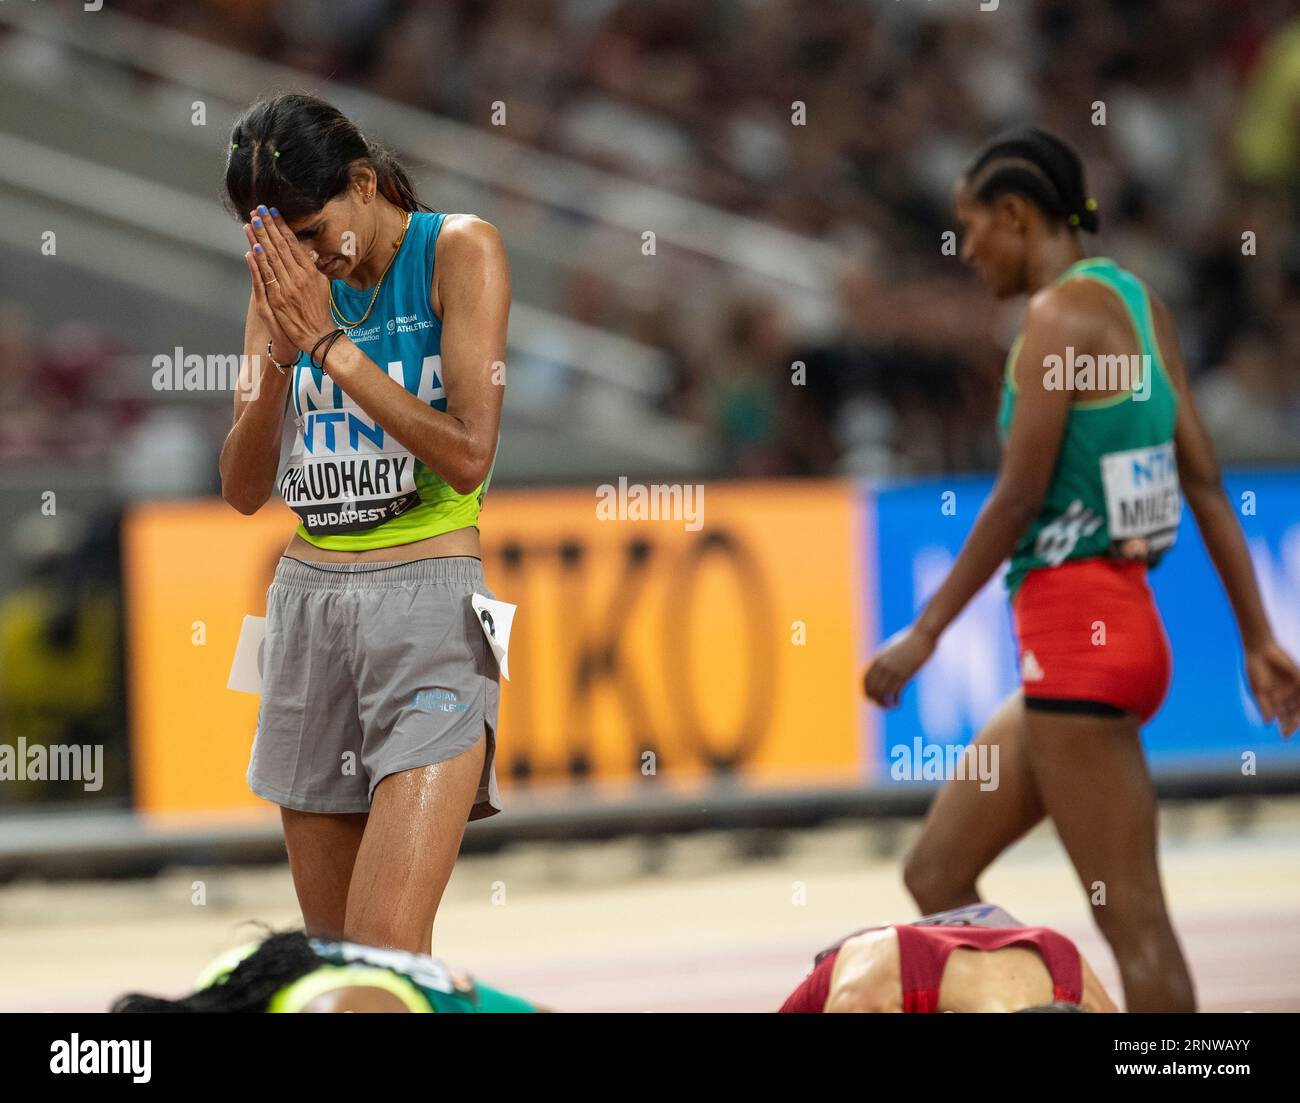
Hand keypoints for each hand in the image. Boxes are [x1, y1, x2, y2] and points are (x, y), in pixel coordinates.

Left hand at [244, 205, 334, 354]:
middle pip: (279, 247)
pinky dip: (258, 264)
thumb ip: (312, 268)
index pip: (292, 243)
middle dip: (267, 227)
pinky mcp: (277, 300)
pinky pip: (265, 278)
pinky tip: (252, 250)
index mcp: (310, 271)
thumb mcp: (321, 285)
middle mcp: (299, 277)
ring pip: (270, 259)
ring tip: (250, 223)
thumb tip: (308, 252)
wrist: (317, 335)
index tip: (272, 211)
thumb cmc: (319, 310)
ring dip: (259, 239)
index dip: (281, 226)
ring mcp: (287, 288)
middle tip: (257, 210)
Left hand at [863, 625, 936, 708]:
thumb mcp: (892, 648)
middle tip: (883, 707)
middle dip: (876, 701)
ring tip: (891, 708)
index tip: (871, 699)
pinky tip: (899, 705)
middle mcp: (882, 665)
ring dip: (885, 704)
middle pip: (873, 689)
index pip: (865, 680)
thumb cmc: (910, 640)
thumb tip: (883, 666)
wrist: (923, 635)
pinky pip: (895, 693)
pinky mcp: (905, 675)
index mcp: (878, 659)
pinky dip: (895, 702)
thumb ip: (885, 658)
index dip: (866, 692)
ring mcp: (893, 670)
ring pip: (883, 694)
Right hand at [1244, 639, 1299, 737]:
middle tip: (1290, 730)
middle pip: (1292, 712)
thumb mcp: (1257, 690)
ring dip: (1297, 713)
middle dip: (1292, 722)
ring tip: (1295, 722)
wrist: (1259, 650)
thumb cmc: (1255, 670)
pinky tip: (1297, 707)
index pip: (1282, 716)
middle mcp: (1286, 694)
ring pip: (1299, 703)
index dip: (1284, 726)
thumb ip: (1263, 706)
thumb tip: (1267, 722)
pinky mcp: (1298, 677)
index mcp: (1275, 699)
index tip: (1284, 736)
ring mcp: (1293, 686)